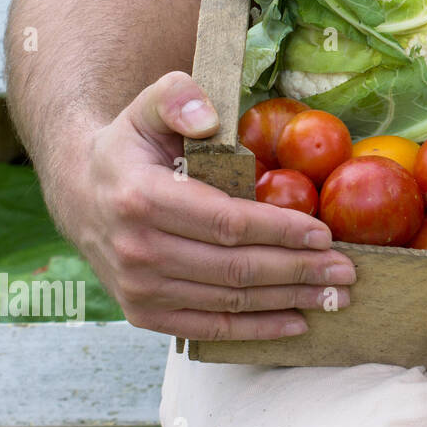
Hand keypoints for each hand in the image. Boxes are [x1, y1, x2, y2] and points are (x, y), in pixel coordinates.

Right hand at [52, 71, 354, 339]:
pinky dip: (255, 330)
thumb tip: (209, 118)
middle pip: (235, 268)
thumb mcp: (148, 106)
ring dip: (288, 301)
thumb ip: (178, 97)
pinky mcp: (143, 313)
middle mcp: (137, 250)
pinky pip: (208, 327)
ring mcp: (138, 288)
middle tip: (346, 270)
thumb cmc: (132, 146)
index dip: (280, 230)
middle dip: (299, 270)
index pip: (226, 222)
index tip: (325, 234)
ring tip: (335, 295)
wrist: (79, 192)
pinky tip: (296, 323)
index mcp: (142, 198)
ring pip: (229, 300)